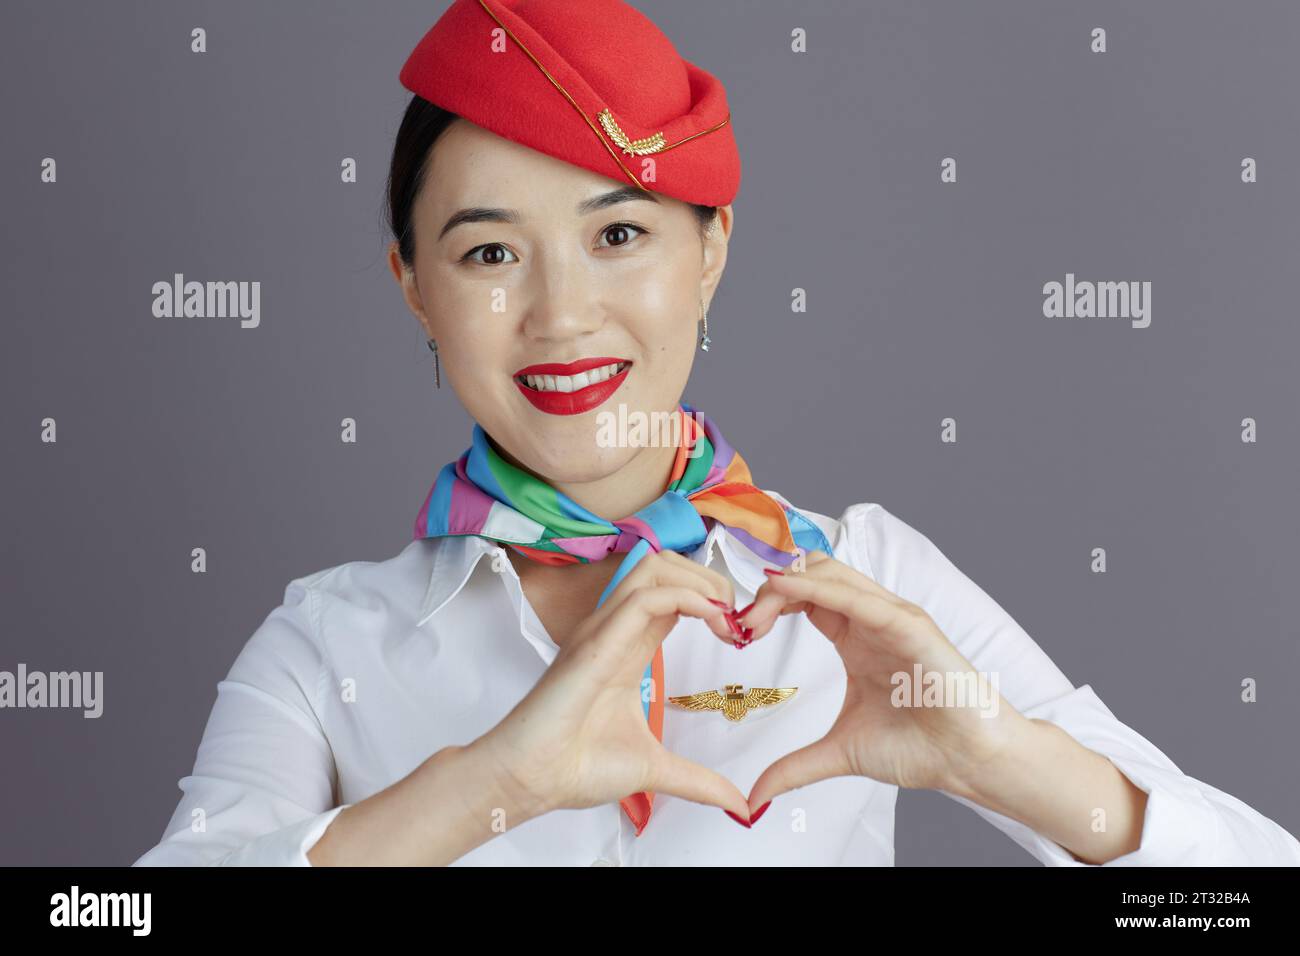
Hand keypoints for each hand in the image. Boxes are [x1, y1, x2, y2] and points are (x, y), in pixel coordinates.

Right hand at [472, 550, 751, 822]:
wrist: (531, 779)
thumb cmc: (576, 767)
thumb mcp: (654, 768)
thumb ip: (698, 780)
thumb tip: (737, 805)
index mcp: (628, 646)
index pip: (672, 595)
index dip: (712, 601)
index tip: (740, 635)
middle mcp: (615, 629)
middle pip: (665, 566)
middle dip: (711, 579)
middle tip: (738, 619)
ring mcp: (603, 629)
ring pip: (655, 567)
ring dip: (701, 582)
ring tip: (726, 618)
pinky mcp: (597, 641)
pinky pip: (645, 598)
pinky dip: (687, 597)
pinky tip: (712, 619)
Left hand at [735, 550, 1025, 814]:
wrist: (969, 761)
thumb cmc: (920, 747)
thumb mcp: (839, 752)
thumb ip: (794, 767)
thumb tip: (754, 797)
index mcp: (855, 636)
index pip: (803, 597)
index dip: (768, 606)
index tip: (740, 634)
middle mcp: (871, 619)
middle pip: (812, 574)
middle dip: (770, 590)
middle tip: (743, 623)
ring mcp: (891, 617)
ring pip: (831, 574)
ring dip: (787, 584)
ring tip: (757, 610)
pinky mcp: (910, 626)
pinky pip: (859, 598)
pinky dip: (820, 590)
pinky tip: (789, 593)